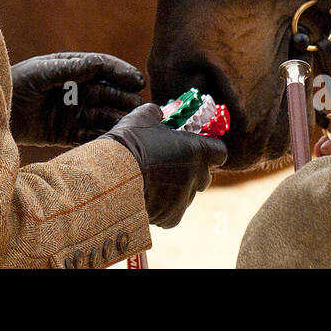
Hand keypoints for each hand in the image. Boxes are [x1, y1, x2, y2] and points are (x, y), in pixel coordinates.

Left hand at [9, 52, 144, 146]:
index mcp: (75, 69)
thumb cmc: (16, 83)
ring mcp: (76, 113)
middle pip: (110, 94)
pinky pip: (91, 138)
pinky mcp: (69, 135)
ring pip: (104, 116)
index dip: (122, 73)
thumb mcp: (42, 72)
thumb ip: (69, 69)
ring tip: (131, 126)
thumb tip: (97, 64)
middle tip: (137, 106)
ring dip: (118, 121)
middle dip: (124, 99)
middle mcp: (80, 91)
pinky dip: (102, 139)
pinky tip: (113, 142)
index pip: (104, 68)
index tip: (138, 80)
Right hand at [101, 103, 227, 227]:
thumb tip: (160, 113)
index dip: (210, 150)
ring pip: (187, 195)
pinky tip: (149, 197)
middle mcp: (194, 177)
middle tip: (173, 165)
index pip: (219, 152)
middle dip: (193, 171)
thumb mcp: (142, 117)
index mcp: (195, 151)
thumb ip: (157, 113)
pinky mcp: (171, 217)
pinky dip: (165, 207)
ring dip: (177, 189)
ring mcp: (184, 199)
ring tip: (154, 182)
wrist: (111, 176)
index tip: (198, 148)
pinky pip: (174, 212)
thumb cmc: (129, 143)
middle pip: (204, 176)